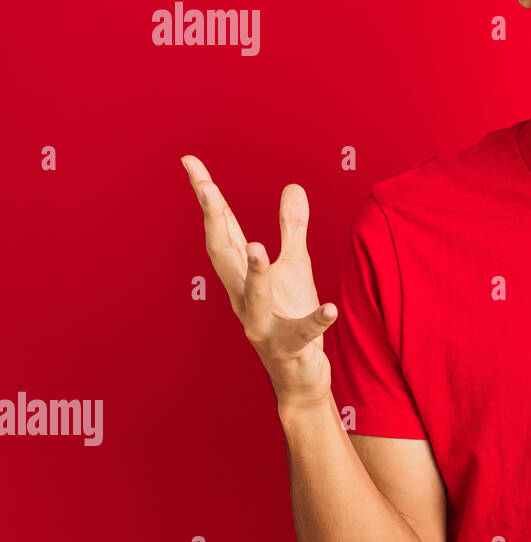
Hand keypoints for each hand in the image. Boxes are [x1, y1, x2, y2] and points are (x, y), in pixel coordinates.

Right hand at [181, 155, 336, 410]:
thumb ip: (293, 228)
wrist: (299, 378)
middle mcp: (244, 299)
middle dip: (213, 221)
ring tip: (256, 245)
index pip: (222, 229)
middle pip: (223, 255)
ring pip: (252, 298)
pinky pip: (302, 334)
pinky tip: (329, 308)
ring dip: (254, 272)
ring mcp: (263, 326)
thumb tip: (292, 186)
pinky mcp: (290, 349)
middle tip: (204, 187)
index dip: (208, 196)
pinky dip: (315, 322)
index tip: (190, 162)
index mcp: (242, 276)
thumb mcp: (296, 267)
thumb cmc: (291, 318)